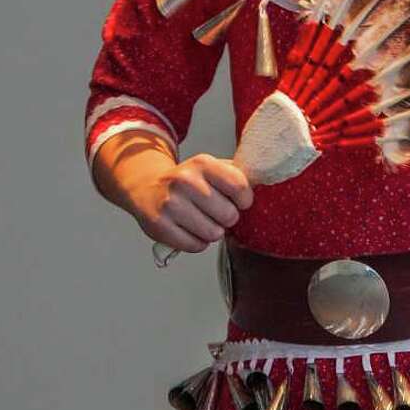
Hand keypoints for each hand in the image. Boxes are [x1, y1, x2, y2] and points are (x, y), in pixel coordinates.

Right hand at [135, 154, 253, 253]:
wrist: (145, 188)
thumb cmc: (187, 182)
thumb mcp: (210, 168)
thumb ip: (235, 175)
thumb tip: (264, 184)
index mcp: (203, 163)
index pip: (240, 188)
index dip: (244, 201)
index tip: (238, 201)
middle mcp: (185, 181)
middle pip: (229, 215)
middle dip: (227, 219)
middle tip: (215, 213)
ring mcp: (171, 203)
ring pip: (214, 234)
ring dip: (212, 232)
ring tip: (201, 221)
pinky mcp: (160, 225)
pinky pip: (195, 245)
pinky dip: (196, 242)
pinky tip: (188, 229)